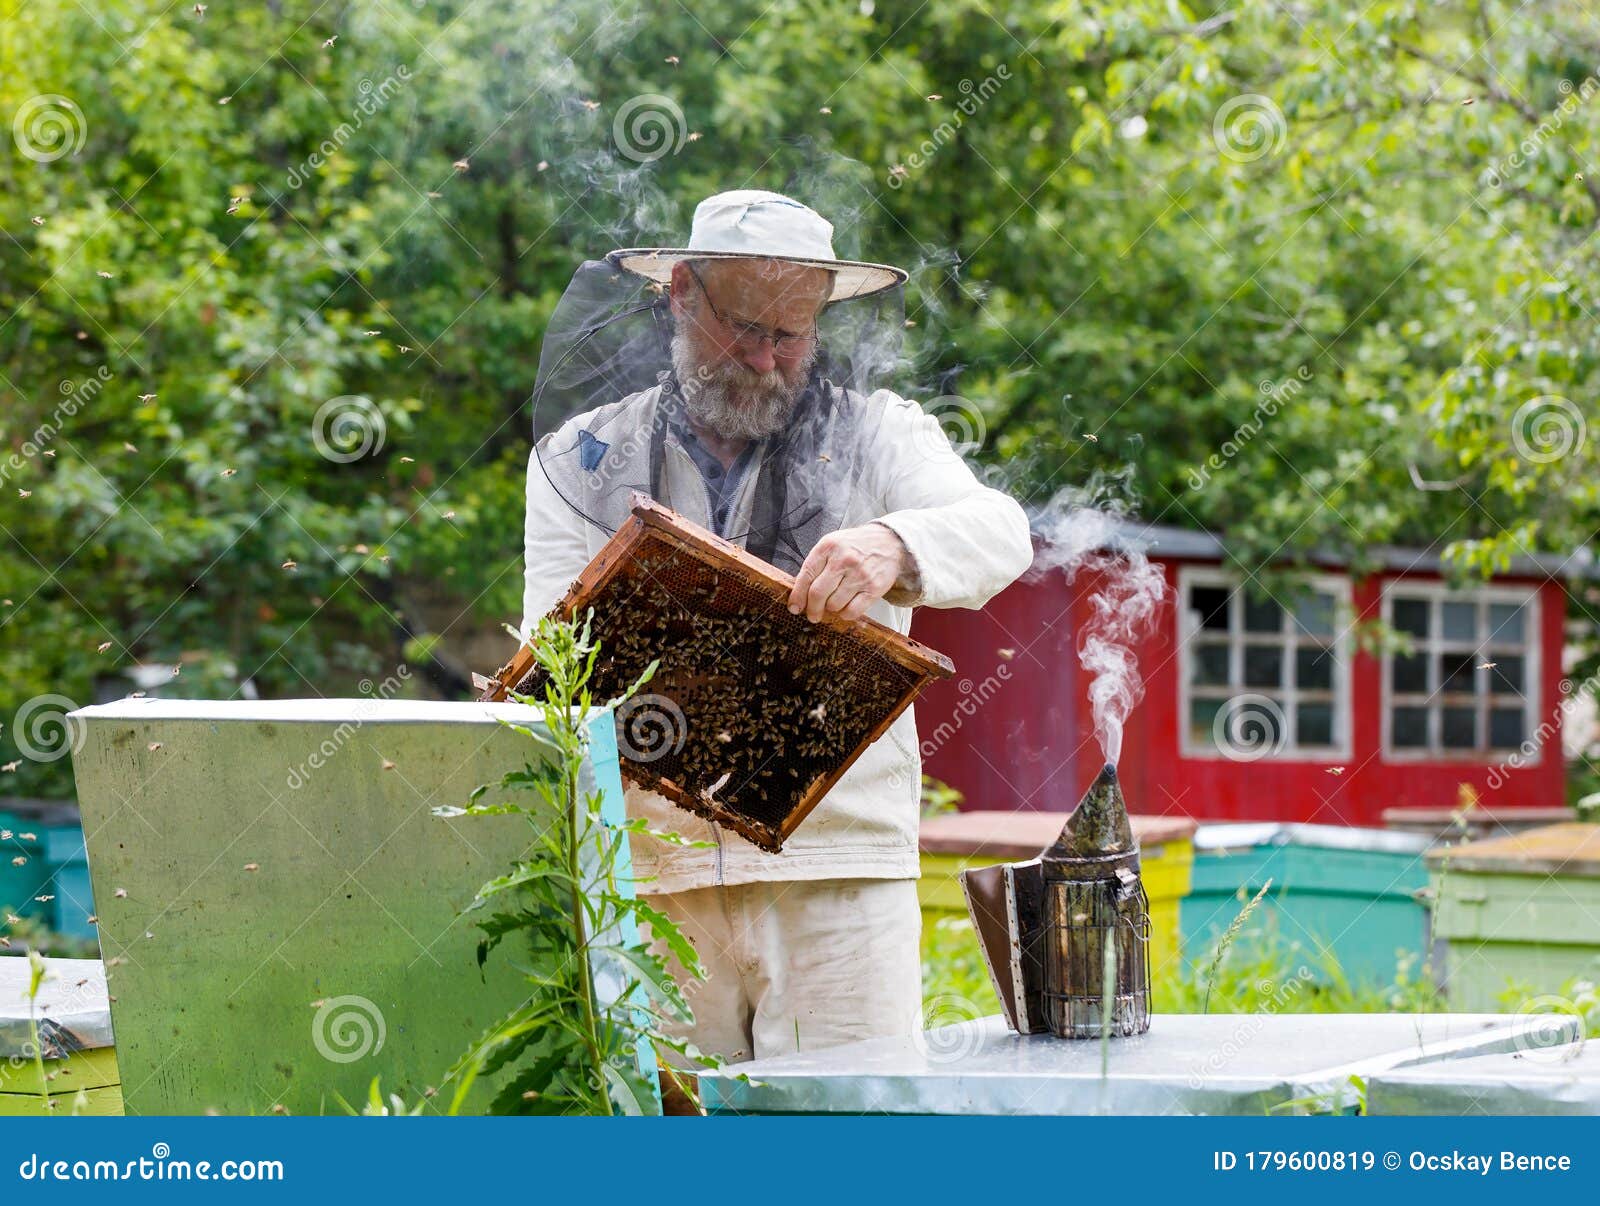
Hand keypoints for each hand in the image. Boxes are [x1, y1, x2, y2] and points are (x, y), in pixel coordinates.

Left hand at [787, 523, 907, 622]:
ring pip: (834, 605)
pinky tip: (846, 607)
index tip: (794, 607)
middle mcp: (843, 559)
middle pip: (818, 594)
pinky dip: (845, 614)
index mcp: (828, 546)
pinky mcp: (874, 588)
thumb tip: (800, 593)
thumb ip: (816, 564)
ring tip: (835, 602)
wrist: (889, 542)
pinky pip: (852, 611)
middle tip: (813, 615)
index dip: (797, 596)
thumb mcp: (832, 544)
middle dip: (812, 609)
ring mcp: (860, 574)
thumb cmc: (856, 545)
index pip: (806, 576)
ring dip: (831, 609)